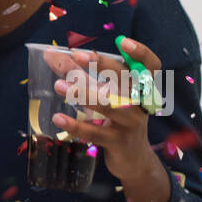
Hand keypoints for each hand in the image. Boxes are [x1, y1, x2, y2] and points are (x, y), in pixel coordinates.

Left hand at [42, 40, 162, 183]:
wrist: (134, 160)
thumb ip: (79, 73)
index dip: (141, 53)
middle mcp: (141, 103)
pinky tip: (58, 118)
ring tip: (59, 86)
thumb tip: (50, 54)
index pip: (151, 66)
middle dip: (102, 66)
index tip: (122, 41)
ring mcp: (131, 123)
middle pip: (126, 80)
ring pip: (109, 105)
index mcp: (142, 87)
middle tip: (76, 56)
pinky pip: (96, 132)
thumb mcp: (104, 94)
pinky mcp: (118, 142)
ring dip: (83, 94)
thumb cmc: (117, 119)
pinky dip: (76, 125)